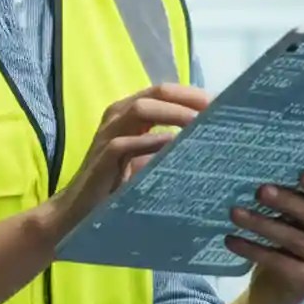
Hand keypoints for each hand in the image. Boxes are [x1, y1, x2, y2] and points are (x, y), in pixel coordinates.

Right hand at [43, 84, 209, 239]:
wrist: (78, 212)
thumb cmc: (117, 186)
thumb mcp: (148, 160)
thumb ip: (170, 146)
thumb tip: (212, 141)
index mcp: (130, 112)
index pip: (166, 91)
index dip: (195, 94)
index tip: (225, 104)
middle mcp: (118, 115)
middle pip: (158, 92)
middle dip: (191, 98)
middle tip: (219, 111)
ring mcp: (108, 134)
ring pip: (142, 109)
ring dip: (174, 114)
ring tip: (200, 124)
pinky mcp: (102, 157)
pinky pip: (126, 144)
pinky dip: (151, 143)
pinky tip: (173, 147)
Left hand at [226, 172, 303, 303]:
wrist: (279, 287)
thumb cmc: (288, 238)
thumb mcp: (294, 216)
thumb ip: (292, 196)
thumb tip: (262, 173)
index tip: (302, 174)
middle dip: (286, 201)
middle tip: (259, 191)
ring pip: (295, 239)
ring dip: (262, 224)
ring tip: (235, 213)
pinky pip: (280, 261)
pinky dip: (252, 249)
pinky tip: (232, 240)